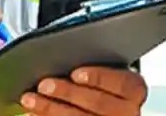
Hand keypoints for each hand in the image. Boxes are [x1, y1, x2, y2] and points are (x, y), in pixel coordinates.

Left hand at [20, 66, 147, 115]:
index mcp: (134, 90)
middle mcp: (128, 112)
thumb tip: (61, 55)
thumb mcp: (104, 68)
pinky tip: (34, 114)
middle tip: (44, 84)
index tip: (76, 73)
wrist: (110, 106)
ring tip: (30, 99)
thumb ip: (90, 63)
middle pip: (98, 104)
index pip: (122, 83)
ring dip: (51, 110)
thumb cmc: (102, 82)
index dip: (98, 77)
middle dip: (68, 93)